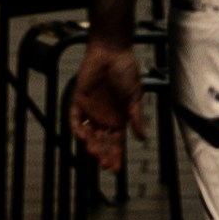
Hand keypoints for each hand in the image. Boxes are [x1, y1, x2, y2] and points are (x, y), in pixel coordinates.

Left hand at [70, 36, 142, 178]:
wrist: (111, 50)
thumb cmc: (126, 69)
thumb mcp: (134, 95)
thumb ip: (135, 116)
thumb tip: (143, 137)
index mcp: (118, 118)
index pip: (116, 143)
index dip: (116, 156)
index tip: (116, 169)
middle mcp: (103, 117)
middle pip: (101, 142)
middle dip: (102, 155)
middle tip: (104, 164)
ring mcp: (90, 110)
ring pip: (88, 134)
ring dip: (90, 145)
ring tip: (94, 151)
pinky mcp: (78, 100)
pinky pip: (75, 119)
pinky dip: (77, 129)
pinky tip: (83, 135)